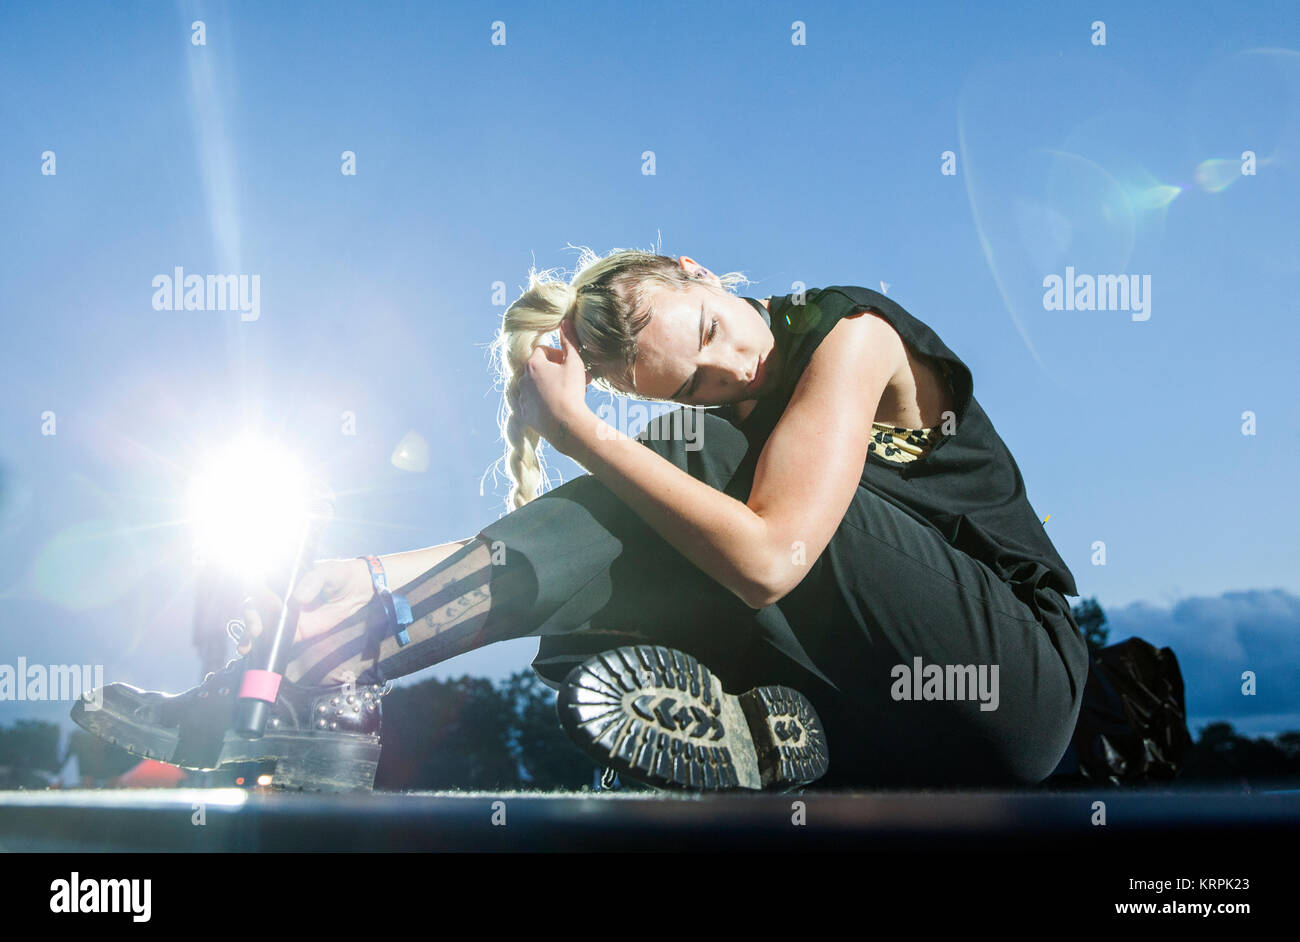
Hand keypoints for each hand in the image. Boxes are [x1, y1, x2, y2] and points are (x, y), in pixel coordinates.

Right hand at [236, 558, 373, 655]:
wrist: (355, 591)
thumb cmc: (337, 574)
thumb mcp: (327, 572)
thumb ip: (313, 581)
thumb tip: (297, 599)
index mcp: (281, 578)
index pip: (258, 584)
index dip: (256, 593)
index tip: (268, 603)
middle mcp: (276, 597)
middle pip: (252, 606)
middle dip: (250, 617)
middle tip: (256, 628)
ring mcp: (283, 615)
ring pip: (258, 624)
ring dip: (248, 635)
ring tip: (246, 646)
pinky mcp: (293, 631)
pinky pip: (274, 639)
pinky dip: (263, 646)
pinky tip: (253, 652)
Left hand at [516, 319, 592, 455]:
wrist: (565, 424)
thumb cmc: (570, 390)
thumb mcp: (574, 362)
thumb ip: (568, 341)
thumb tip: (564, 322)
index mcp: (533, 364)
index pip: (542, 351)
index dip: (558, 355)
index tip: (569, 364)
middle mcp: (522, 379)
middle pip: (539, 369)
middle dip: (556, 372)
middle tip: (575, 380)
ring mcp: (521, 397)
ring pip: (535, 386)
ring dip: (550, 387)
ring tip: (568, 395)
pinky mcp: (523, 414)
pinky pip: (531, 404)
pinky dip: (542, 403)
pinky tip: (557, 408)